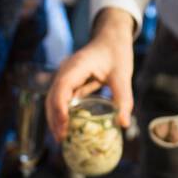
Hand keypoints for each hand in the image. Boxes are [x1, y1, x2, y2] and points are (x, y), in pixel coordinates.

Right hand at [46, 10, 134, 138]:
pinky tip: (68, 127)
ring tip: (62, 138)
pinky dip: (62, 113)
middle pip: (53, 97)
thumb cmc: (116, 52)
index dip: (60, 108)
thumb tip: (124, 124)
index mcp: (76, 66)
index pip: (62, 88)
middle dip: (54, 119)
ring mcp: (66, 77)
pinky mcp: (70, 82)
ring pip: (54, 99)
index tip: (64, 126)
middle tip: (61, 139)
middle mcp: (66, 71)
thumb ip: (123, 98)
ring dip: (55, 118)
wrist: (111, 37)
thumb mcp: (122, 74)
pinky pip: (62, 99)